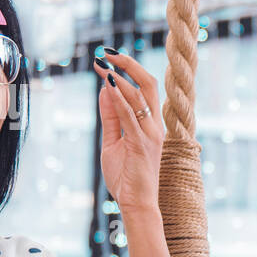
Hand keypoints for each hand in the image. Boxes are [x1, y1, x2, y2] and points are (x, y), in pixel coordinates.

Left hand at [96, 51, 165, 215]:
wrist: (137, 203)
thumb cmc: (126, 176)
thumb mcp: (112, 141)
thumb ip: (110, 117)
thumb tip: (104, 91)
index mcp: (151, 125)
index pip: (143, 89)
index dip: (128, 70)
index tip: (107, 58)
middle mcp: (154, 126)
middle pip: (148, 85)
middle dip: (128, 65)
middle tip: (107, 52)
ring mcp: (150, 134)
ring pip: (139, 96)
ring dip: (119, 77)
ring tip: (101, 64)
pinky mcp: (141, 143)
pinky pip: (129, 115)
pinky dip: (119, 98)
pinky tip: (107, 85)